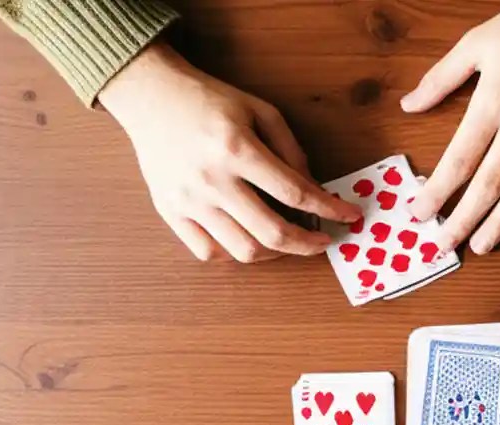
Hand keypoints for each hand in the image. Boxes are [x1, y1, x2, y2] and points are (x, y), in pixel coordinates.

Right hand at [100, 43, 360, 262]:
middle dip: (308, 244)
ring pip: (242, 250)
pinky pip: (208, 252)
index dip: (329, 209)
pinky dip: (234, 253)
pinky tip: (248, 238)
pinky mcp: (170, 212)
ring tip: (287, 240)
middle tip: (323, 241)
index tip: (349, 217)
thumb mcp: (259, 110)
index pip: (295, 192)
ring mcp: (188, 201)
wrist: (150, 97)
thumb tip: (313, 188)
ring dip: (275, 253)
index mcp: (237, 150)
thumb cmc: (208, 101)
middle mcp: (212, 180)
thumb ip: (290, 148)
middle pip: (272, 232)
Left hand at [402, 0, 499, 253]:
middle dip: (462, 220)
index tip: (419, 214)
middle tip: (443, 245)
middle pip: (488, 186)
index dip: (438, 192)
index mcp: (491, 104)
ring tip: (481, 247)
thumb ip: (440, 79)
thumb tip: (409, 105)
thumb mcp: (476, 44)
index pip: (459, 160)